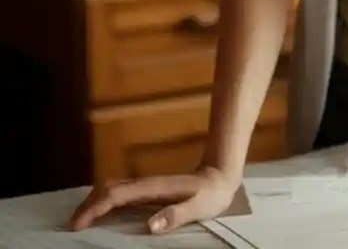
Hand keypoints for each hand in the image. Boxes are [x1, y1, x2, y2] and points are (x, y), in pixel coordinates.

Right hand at [68, 166, 239, 233]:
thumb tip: (150, 226)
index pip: (116, 195)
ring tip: (79, 222)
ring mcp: (145, 186)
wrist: (220, 176)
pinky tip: (99, 215)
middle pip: (107, 188)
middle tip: (72, 226)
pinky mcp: (147, 190)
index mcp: (154, 188)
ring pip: (110, 188)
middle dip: (86, 205)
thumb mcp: (199, 207)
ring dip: (92, 202)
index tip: (79, 225)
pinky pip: (118, 194)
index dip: (95, 208)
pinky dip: (103, 202)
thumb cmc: (211, 194)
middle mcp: (145, 184)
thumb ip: (176, 215)